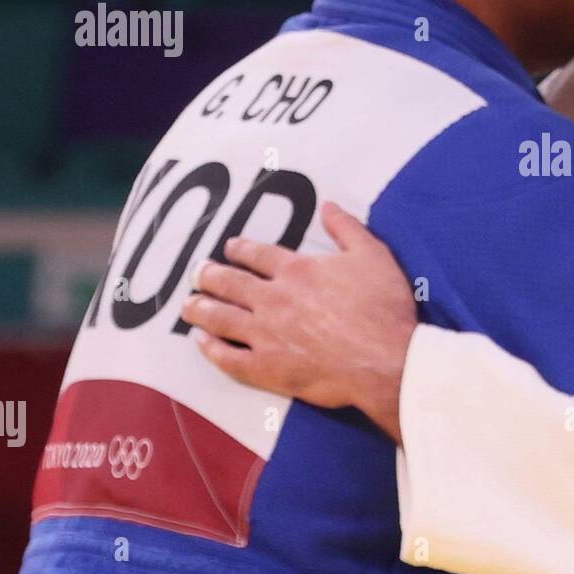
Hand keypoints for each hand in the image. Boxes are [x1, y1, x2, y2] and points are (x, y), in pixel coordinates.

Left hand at [180, 201, 417, 442]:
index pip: (257, 254)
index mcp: (297, 270)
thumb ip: (347, 228)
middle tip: (196, 274)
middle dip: (209, 276)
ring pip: (220, 318)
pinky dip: (210, 349)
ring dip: (200, 309)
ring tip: (188, 305)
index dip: (240, 249)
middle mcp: (274, 299)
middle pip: (229, 283)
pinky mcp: (267, 368)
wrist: (386, 360)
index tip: (229, 248)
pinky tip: (200, 342)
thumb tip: (328, 205)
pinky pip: (228, 358)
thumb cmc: (383, 308)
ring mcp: (266, 335)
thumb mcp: (373, 255)